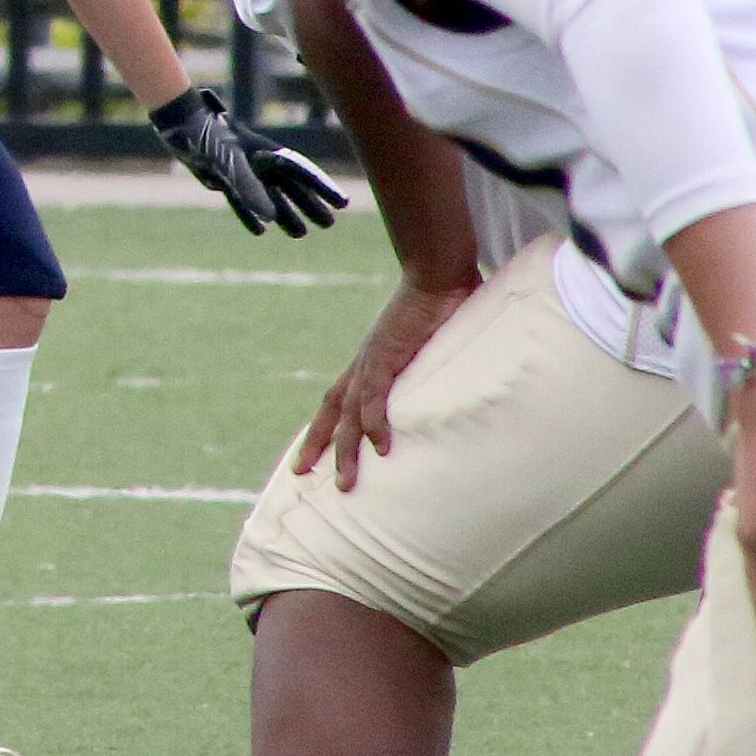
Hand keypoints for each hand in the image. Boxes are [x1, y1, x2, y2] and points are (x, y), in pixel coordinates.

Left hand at [150, 88, 348, 237]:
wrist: (180, 126)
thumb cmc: (209, 136)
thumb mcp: (230, 162)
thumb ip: (249, 188)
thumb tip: (270, 219)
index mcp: (269, 153)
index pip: (303, 173)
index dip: (323, 188)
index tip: (343, 203)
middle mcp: (260, 162)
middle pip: (292, 188)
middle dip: (310, 205)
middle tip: (328, 224)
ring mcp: (242, 170)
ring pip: (270, 197)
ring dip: (286, 215)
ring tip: (301, 234)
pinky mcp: (223, 178)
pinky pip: (242, 201)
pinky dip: (251, 215)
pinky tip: (260, 231)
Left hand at [293, 279, 471, 490]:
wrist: (437, 271)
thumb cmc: (439, 306)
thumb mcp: (429, 348)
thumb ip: (430, 371)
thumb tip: (452, 388)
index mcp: (368, 363)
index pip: (335, 401)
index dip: (321, 428)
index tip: (310, 456)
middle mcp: (364, 365)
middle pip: (330, 411)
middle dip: (317, 444)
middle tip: (302, 476)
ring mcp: (373, 361)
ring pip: (348, 414)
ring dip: (346, 449)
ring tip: (347, 484)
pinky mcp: (389, 354)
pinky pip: (376, 395)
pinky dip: (374, 421)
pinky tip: (380, 447)